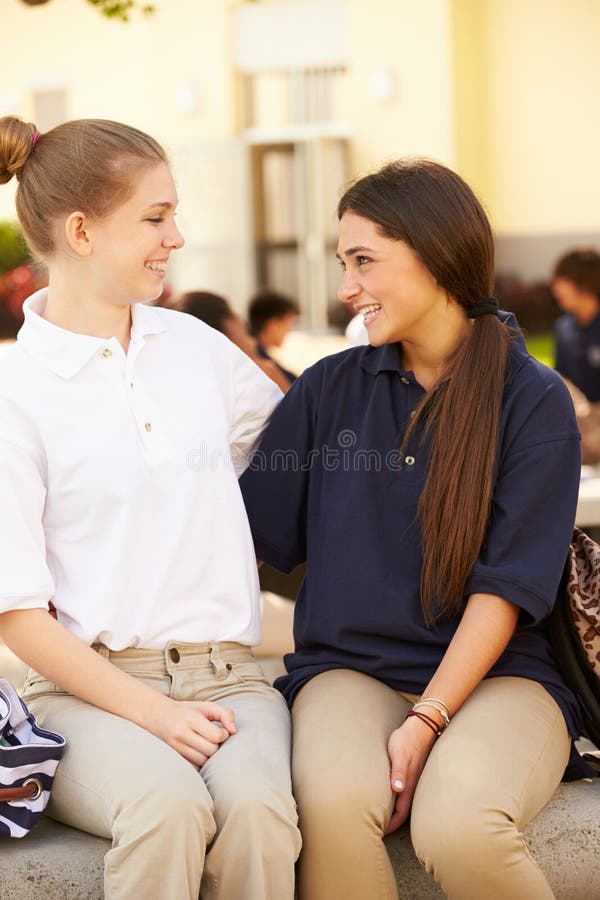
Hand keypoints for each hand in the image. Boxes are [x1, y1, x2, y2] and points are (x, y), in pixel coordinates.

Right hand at [146, 695, 236, 766]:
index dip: (224, 734)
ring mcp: (176, 748)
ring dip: (209, 755)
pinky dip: (200, 761)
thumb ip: (225, 714)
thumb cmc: (187, 711)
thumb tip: (234, 731)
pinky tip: (199, 752)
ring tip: (207, 744)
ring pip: (203, 761)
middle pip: (211, 750)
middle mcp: (181, 734)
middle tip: (215, 739)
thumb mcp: (207, 706)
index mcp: (190, 719)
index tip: (221, 731)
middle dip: (217, 746)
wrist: (158, 716)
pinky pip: (194, 767)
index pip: (216, 736)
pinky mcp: (174, 757)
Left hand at [385, 716, 436, 833]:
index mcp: (410, 784)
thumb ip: (398, 772)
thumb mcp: (399, 754)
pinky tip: (389, 798)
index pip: (400, 814)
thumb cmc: (407, 739)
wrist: (421, 726)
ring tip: (381, 818)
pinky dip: (397, 801)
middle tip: (377, 829)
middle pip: (403, 812)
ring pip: (404, 803)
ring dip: (394, 813)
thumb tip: (398, 789)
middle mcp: (413, 786)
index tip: (380, 833)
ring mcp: (414, 780)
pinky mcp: (412, 773)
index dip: (390, 825)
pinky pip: (405, 793)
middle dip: (392, 823)